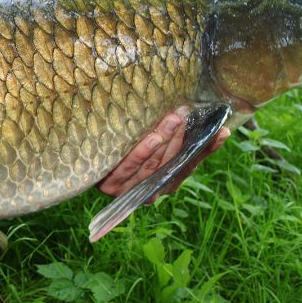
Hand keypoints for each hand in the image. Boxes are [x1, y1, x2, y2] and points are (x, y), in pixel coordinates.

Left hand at [96, 107, 228, 198]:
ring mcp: (132, 190)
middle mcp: (152, 190)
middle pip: (173, 163)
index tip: (223, 131)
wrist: (78, 168)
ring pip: (155, 164)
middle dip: (182, 138)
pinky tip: (154, 137)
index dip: (208, 149)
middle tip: (187, 114)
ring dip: (167, 139)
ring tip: (174, 118)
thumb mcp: (146, 144)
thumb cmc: (119, 153)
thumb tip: (190, 112)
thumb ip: (170, 138)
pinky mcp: (112, 186)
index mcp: (165, 182)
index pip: (190, 164)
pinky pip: (130, 167)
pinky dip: (143, 152)